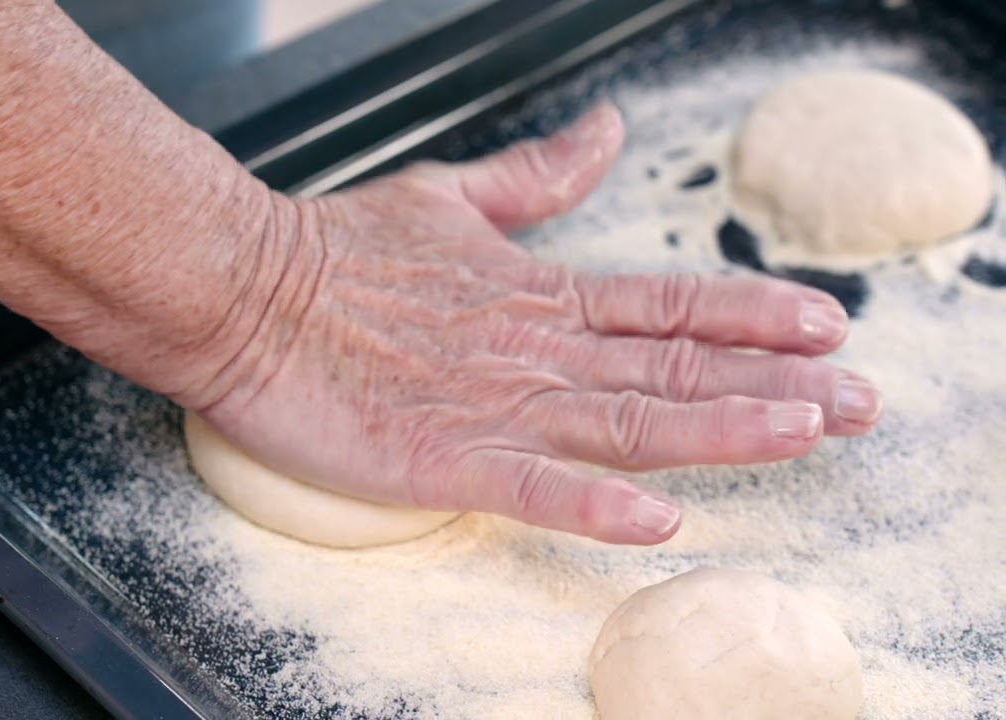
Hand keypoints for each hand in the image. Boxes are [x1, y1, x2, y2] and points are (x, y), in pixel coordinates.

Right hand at [196, 104, 882, 544]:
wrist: (237, 288)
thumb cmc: (332, 250)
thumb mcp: (448, 199)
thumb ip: (537, 176)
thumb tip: (605, 129)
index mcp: (534, 293)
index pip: (667, 305)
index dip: (752, 316)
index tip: (829, 328)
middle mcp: (530, 349)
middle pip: (672, 367)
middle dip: (774, 385)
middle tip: (862, 403)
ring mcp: (487, 404)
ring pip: (624, 420)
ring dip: (717, 429)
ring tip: (801, 436)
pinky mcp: (433, 457)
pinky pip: (527, 483)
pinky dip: (593, 501)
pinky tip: (656, 521)